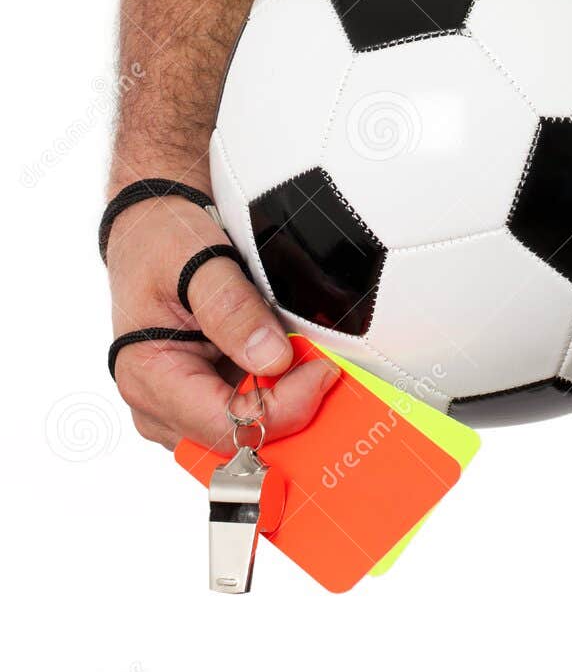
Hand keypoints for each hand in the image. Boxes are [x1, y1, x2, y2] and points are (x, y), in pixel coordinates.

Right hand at [107, 196, 339, 449]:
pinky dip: (276, 397)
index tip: (322, 370)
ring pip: (245, 435)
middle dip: (288, 409)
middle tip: (322, 364)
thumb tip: (273, 359)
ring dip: (284, 405)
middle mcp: (158, 407)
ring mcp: (178, 409)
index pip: (224, 426)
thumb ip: (232, 308)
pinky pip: (243, 417)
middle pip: (238, 439)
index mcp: (149, 377)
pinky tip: (294, 368)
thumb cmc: (163, 242)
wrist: (148, 232)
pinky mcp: (198, 400)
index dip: (282, 409)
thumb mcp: (198, 260)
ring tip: (310, 363)